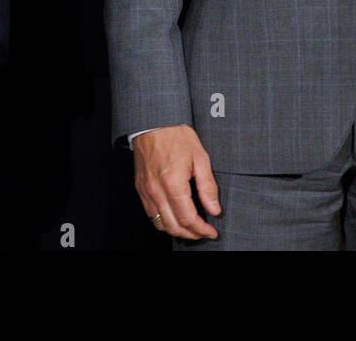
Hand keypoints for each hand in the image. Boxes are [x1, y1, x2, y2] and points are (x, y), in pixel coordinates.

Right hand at [132, 125, 220, 239]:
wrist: (153, 122)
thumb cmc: (176, 135)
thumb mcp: (200, 157)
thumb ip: (207, 186)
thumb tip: (214, 209)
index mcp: (173, 183)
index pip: (188, 218)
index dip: (201, 230)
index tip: (211, 231)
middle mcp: (156, 190)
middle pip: (173, 226)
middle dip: (191, 234)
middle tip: (203, 233)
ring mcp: (146, 190)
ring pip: (160, 223)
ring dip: (176, 231)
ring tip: (190, 228)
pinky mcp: (140, 188)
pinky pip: (150, 213)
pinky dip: (163, 221)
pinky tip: (173, 217)